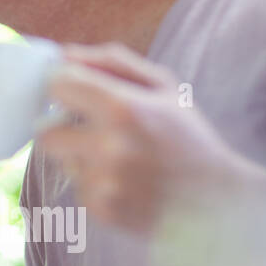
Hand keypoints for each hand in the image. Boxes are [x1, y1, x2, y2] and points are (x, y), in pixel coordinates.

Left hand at [35, 43, 265, 233]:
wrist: (219, 203)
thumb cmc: (190, 139)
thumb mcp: (165, 88)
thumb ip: (113, 63)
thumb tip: (65, 55)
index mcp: (123, 108)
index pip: (57, 85)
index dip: (64, 87)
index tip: (73, 92)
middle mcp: (109, 147)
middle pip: (45, 132)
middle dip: (62, 128)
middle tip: (90, 129)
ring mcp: (104, 182)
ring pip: (63, 161)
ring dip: (83, 157)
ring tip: (121, 160)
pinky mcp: (102, 211)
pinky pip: (79, 188)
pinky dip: (96, 184)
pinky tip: (127, 184)